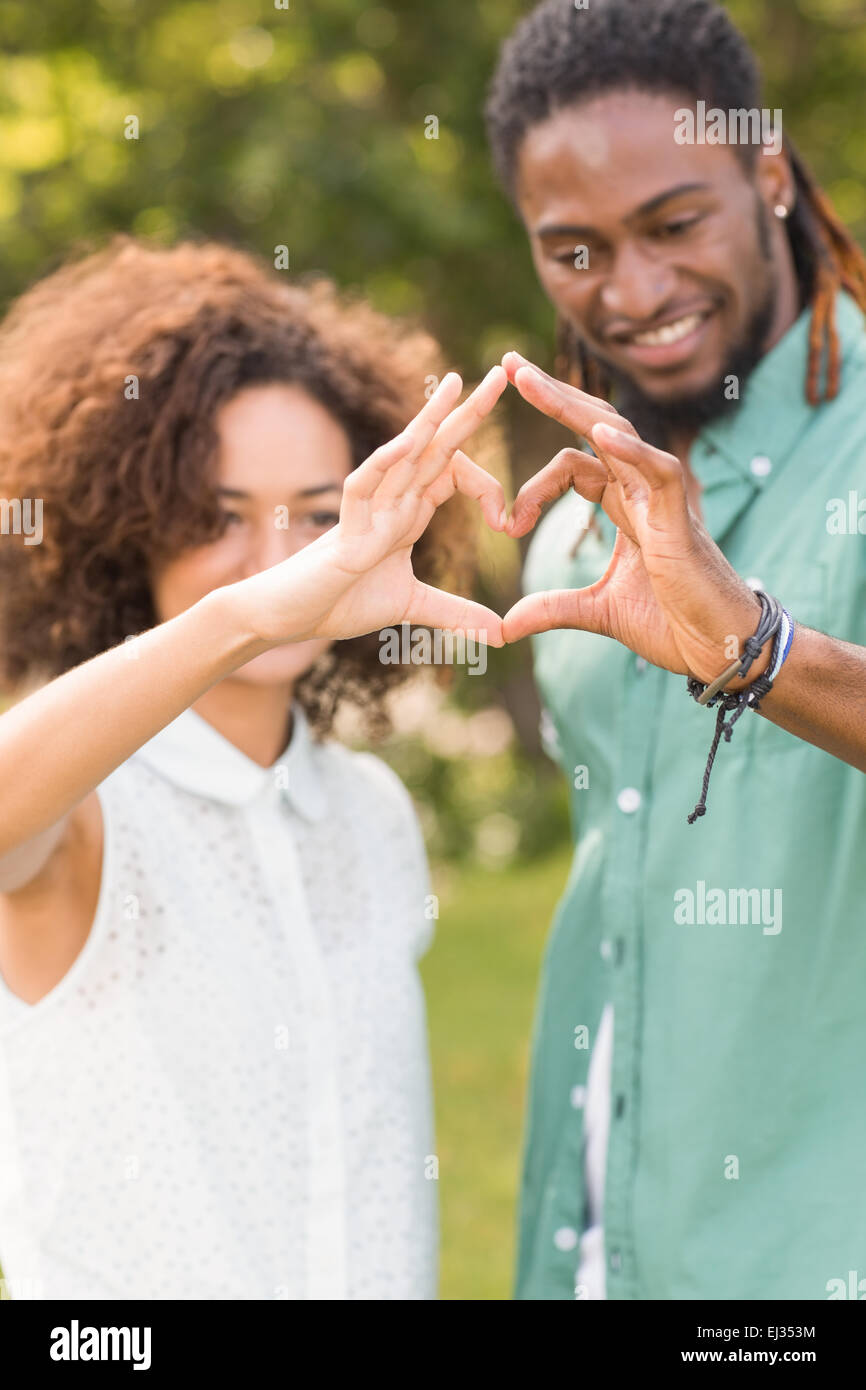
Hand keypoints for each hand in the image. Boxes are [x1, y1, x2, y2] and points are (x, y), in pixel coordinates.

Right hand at [232, 368, 508, 647]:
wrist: (287, 617)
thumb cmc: (338, 601)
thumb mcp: (410, 606)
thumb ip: (454, 612)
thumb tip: (500, 632)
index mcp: (408, 513)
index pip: (452, 474)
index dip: (487, 484)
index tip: (509, 524)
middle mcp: (391, 502)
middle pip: (436, 448)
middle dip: (469, 413)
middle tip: (501, 374)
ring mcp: (368, 511)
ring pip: (404, 454)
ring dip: (432, 418)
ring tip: (458, 382)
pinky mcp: (345, 531)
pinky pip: (363, 486)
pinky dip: (386, 463)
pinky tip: (412, 439)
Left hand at [500, 352, 771, 687]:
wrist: (721, 647)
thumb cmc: (673, 624)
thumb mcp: (598, 613)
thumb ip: (551, 610)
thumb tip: (504, 626)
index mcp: (623, 505)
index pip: (573, 464)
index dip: (534, 486)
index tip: (507, 526)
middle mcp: (640, 490)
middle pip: (592, 426)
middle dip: (549, 395)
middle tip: (507, 365)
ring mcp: (662, 498)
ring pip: (615, 433)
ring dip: (568, 405)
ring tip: (526, 379)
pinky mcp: (681, 518)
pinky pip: (659, 469)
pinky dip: (632, 451)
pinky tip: (600, 433)